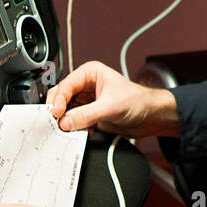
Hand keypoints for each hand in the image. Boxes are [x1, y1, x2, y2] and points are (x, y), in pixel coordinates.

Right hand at [47, 60, 178, 138]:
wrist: (150, 117)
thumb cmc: (138, 101)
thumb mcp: (110, 107)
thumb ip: (86, 115)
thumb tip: (66, 122)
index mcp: (90, 73)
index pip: (66, 85)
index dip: (59, 100)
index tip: (56, 114)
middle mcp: (85, 85)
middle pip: (61, 97)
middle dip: (59, 111)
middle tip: (57, 123)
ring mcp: (86, 101)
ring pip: (66, 111)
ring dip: (66, 122)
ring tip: (67, 130)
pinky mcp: (88, 115)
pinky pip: (73, 122)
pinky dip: (73, 128)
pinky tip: (80, 132)